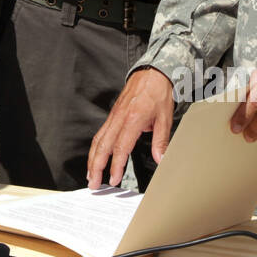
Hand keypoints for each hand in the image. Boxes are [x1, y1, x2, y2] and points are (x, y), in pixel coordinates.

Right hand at [87, 66, 175, 188]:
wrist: (152, 73)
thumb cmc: (159, 93)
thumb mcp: (165, 118)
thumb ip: (161, 140)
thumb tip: (160, 159)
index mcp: (132, 119)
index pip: (120, 148)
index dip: (116, 166)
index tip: (113, 179)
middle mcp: (119, 118)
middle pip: (102, 146)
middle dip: (95, 166)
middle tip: (93, 183)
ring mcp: (114, 116)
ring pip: (98, 140)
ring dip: (92, 158)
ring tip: (90, 174)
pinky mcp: (113, 114)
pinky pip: (100, 133)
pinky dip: (95, 147)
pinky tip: (95, 156)